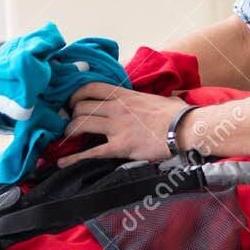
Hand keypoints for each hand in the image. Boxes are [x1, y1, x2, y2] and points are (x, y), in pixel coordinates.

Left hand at [57, 83, 189, 167]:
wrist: (186, 128)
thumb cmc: (174, 113)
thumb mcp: (153, 98)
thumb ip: (139, 99)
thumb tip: (140, 100)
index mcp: (124, 94)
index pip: (90, 87)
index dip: (75, 94)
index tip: (71, 101)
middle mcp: (116, 108)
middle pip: (81, 107)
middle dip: (70, 115)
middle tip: (68, 122)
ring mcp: (117, 127)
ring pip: (81, 125)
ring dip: (70, 131)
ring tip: (66, 137)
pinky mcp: (121, 146)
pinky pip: (92, 152)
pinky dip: (74, 158)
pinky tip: (63, 162)